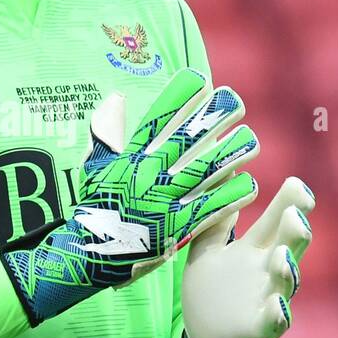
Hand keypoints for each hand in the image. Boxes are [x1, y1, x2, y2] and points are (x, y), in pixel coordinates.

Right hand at [2, 68, 260, 325]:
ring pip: (203, 171)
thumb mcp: (95, 166)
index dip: (179, 99)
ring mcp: (163, 201)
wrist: (87, 257)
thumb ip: (108, 131)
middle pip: (185, 140)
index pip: (156, 120)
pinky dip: (230, 196)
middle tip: (235, 103)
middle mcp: (147, 175)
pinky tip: (249, 184)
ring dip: (229, 155)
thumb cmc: (94, 208)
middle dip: (211, 120)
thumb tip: (117, 97)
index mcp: (130, 157)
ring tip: (250, 140)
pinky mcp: (175, 229)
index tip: (200, 80)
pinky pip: (210, 209)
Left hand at [181, 176, 314, 337]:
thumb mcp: (207, 250)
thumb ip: (216, 219)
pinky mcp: (258, 328)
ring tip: (282, 255)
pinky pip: (273, 322)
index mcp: (255, 250)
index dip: (288, 203)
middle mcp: (267, 271)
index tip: (296, 184)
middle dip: (295, 231)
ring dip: (287, 269)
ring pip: (285, 283)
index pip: (274, 221)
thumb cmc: (211, 289)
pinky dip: (278, 315)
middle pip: (287, 247)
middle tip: (296, 212)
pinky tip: (277, 304)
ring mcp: (266, 299)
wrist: (203, 337)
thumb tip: (221, 175)